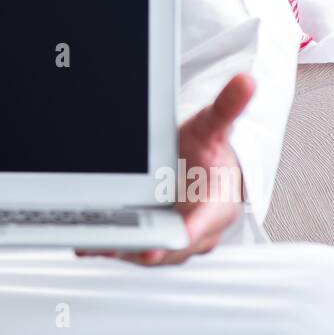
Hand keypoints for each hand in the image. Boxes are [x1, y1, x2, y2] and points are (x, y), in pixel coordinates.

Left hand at [76, 72, 252, 268]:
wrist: (206, 167)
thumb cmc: (209, 152)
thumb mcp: (214, 127)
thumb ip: (227, 107)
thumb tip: (245, 82)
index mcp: (218, 206)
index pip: (202, 225)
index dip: (184, 235)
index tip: (163, 243)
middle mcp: (199, 230)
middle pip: (172, 247)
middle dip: (145, 247)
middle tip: (115, 244)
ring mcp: (177, 239)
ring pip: (151, 252)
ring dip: (124, 250)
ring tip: (96, 244)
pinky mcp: (157, 240)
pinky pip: (135, 247)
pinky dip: (113, 247)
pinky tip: (88, 245)